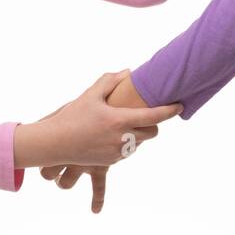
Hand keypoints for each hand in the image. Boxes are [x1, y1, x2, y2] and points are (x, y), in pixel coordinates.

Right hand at [37, 71, 165, 212]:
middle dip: (153, 124)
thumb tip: (128, 72)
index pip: (153, 116)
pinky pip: (127, 150)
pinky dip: (125, 142)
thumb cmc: (71, 116)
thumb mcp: (90, 95)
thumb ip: (110, 81)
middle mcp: (122, 138)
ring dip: (137, 133)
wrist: (54, 144)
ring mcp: (117, 152)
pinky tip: (112, 135)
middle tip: (144, 115)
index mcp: (119, 120)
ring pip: (139, 142)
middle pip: (152, 132)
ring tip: (121, 124)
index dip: (169, 110)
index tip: (180, 106)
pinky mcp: (110, 162)